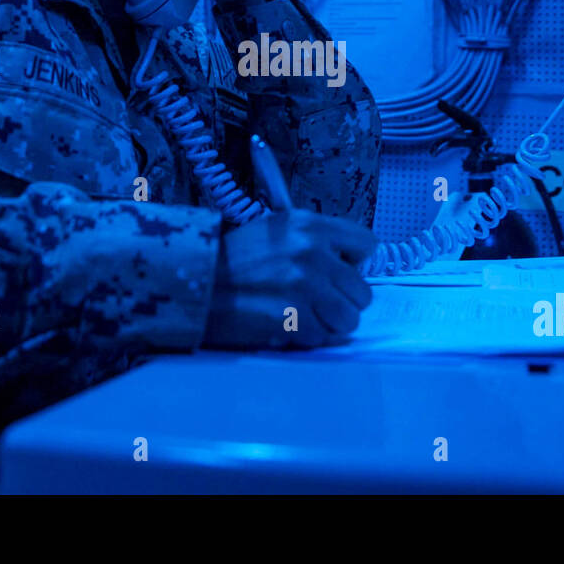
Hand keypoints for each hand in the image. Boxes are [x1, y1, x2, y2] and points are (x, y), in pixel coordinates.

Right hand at [202, 209, 375, 349]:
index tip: (339, 272)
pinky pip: (324, 337)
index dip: (354, 263)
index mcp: (310, 225)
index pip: (366, 243)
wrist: (197, 285)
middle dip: (342, 301)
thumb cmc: (234, 262)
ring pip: (349, 319)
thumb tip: (348, 264)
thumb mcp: (276, 232)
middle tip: (315, 301)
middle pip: (362, 291)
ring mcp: (306, 285)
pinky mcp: (295, 316)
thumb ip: (314, 242)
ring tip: (301, 315)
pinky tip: (286, 325)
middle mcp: (313, 251)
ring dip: (328, 323)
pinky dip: (308, 337)